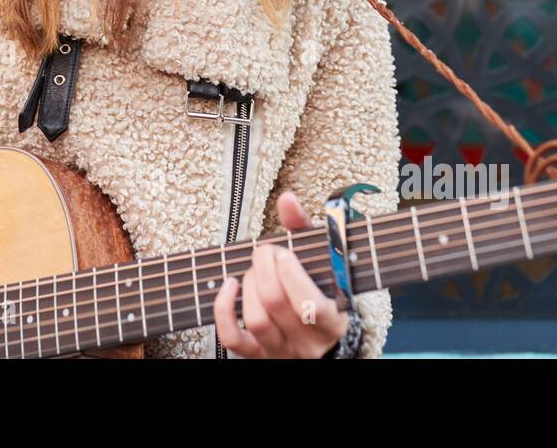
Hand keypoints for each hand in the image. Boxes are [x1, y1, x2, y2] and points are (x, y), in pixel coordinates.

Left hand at [213, 191, 348, 357]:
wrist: (320, 334)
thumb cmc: (321, 287)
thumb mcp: (322, 259)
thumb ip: (304, 228)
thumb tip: (286, 199)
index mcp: (333, 320)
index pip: (310, 305)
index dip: (291, 275)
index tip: (283, 252)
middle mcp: (308, 343)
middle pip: (276, 303)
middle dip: (264, 268)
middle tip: (265, 251)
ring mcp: (281, 351)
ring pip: (256, 319)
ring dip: (249, 284)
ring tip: (254, 269)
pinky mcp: (256, 356)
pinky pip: (232, 337)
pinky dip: (224, 309)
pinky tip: (229, 285)